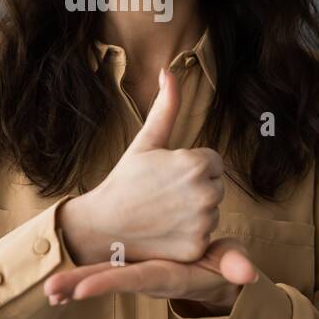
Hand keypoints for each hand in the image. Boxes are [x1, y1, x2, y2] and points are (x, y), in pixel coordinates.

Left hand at [44, 238, 257, 312]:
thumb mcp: (231, 264)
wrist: (218, 276)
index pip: (135, 278)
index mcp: (167, 275)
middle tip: (49, 291)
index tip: (82, 289)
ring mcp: (139, 272)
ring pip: (103, 275)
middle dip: (79, 285)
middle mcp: (148, 277)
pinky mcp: (134, 265)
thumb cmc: (223, 268)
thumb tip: (248, 274)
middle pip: (109, 281)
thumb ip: (237, 266)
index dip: (109, 283)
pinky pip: (106, 270)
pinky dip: (83, 278)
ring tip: (46, 290)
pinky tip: (58, 286)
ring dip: (74, 282)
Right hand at [59, 68, 225, 264]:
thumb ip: (166, 107)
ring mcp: (203, 222)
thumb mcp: (146, 141)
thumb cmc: (125, 180)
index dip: (190, 166)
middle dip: (195, 188)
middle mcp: (205, 193)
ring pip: (212, 211)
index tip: (167, 175)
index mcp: (197, 163)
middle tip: (163, 194)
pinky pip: (205, 236)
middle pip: (216, 186)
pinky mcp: (198, 247)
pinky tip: (166, 230)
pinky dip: (189, 235)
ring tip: (163, 211)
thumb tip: (170, 72)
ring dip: (194, 212)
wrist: (103, 225)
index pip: (213, 162)